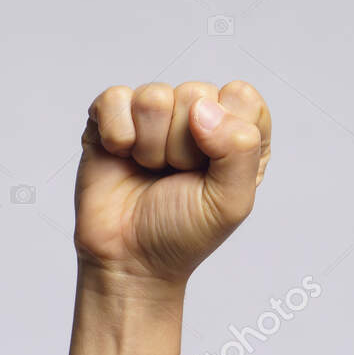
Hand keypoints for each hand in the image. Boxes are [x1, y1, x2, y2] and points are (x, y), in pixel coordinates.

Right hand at [73, 81, 271, 286]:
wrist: (130, 260)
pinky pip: (115, 99)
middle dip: (183, 147)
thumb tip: (203, 108)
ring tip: (149, 170)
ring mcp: (152, 114)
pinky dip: (118, 136)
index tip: (211, 171)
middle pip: (195, 94)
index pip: (241, 97)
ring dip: (150, 147)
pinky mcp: (112, 116)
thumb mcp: (231, 202)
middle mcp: (196, 116)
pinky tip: (122, 157)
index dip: (225, 134)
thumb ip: (240, 150)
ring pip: (154, 97)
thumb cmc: (182, 233)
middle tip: (175, 176)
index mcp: (234, 131)